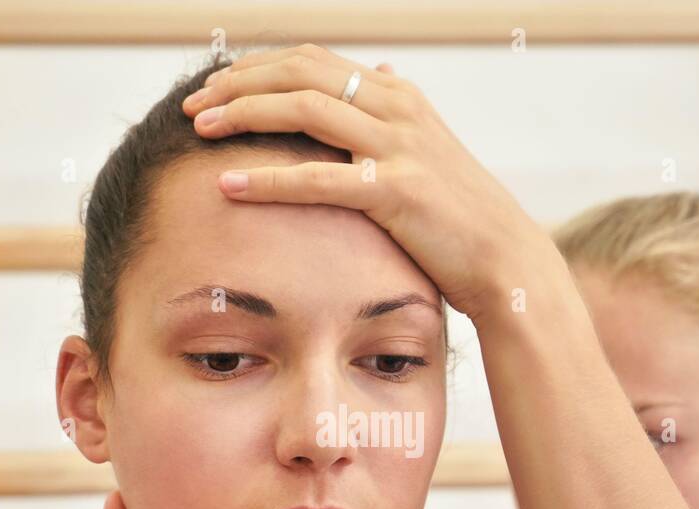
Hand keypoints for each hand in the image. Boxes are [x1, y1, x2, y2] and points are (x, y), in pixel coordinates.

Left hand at [181, 44, 556, 321]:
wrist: (505, 259)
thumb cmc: (459, 215)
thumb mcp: (428, 148)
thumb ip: (395, 111)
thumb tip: (379, 71)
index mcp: (397, 94)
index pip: (311, 59)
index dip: (255, 68)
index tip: (215, 87)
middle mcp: (396, 107)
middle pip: (299, 72)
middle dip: (238, 83)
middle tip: (193, 105)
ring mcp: (398, 146)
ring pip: (304, 110)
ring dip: (244, 114)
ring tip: (200, 129)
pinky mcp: (396, 191)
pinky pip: (319, 179)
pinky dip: (269, 179)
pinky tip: (230, 184)